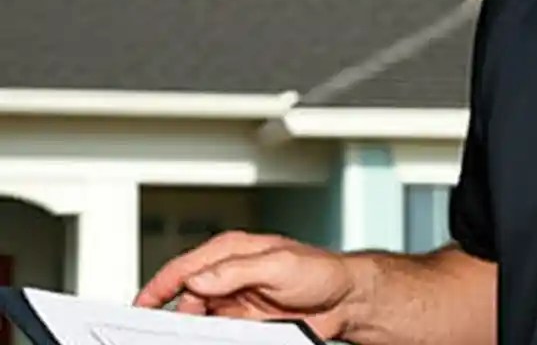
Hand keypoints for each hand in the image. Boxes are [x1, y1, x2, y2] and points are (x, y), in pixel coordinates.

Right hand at [133, 231, 362, 340]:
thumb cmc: (320, 271)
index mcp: (233, 251)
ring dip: (189, 328)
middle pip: (185, 296)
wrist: (346, 299)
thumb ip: (236, 271)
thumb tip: (199, 279)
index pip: (184, 267)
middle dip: (171, 313)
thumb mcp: (278, 265)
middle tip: (162, 332)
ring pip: (197, 316)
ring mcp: (235, 299)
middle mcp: (229, 274)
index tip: (140, 306)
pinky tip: (205, 340)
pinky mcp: (244, 321)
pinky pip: (215, 331)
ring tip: (185, 337)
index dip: (158, 287)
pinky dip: (206, 337)